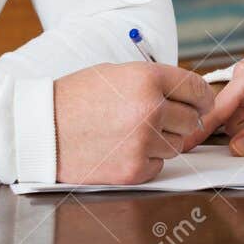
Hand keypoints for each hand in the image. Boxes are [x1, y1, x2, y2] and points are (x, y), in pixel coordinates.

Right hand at [53, 62, 212, 183]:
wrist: (40, 128)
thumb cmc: (75, 98)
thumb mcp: (116, 73)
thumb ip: (154, 82)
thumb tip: (187, 94)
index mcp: (148, 79)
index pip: (197, 89)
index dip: (202, 98)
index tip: (202, 104)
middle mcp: (151, 109)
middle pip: (192, 120)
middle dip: (180, 120)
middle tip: (158, 119)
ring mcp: (143, 142)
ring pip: (177, 145)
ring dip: (162, 140)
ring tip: (132, 132)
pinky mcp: (134, 170)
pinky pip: (159, 165)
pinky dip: (146, 160)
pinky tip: (123, 148)